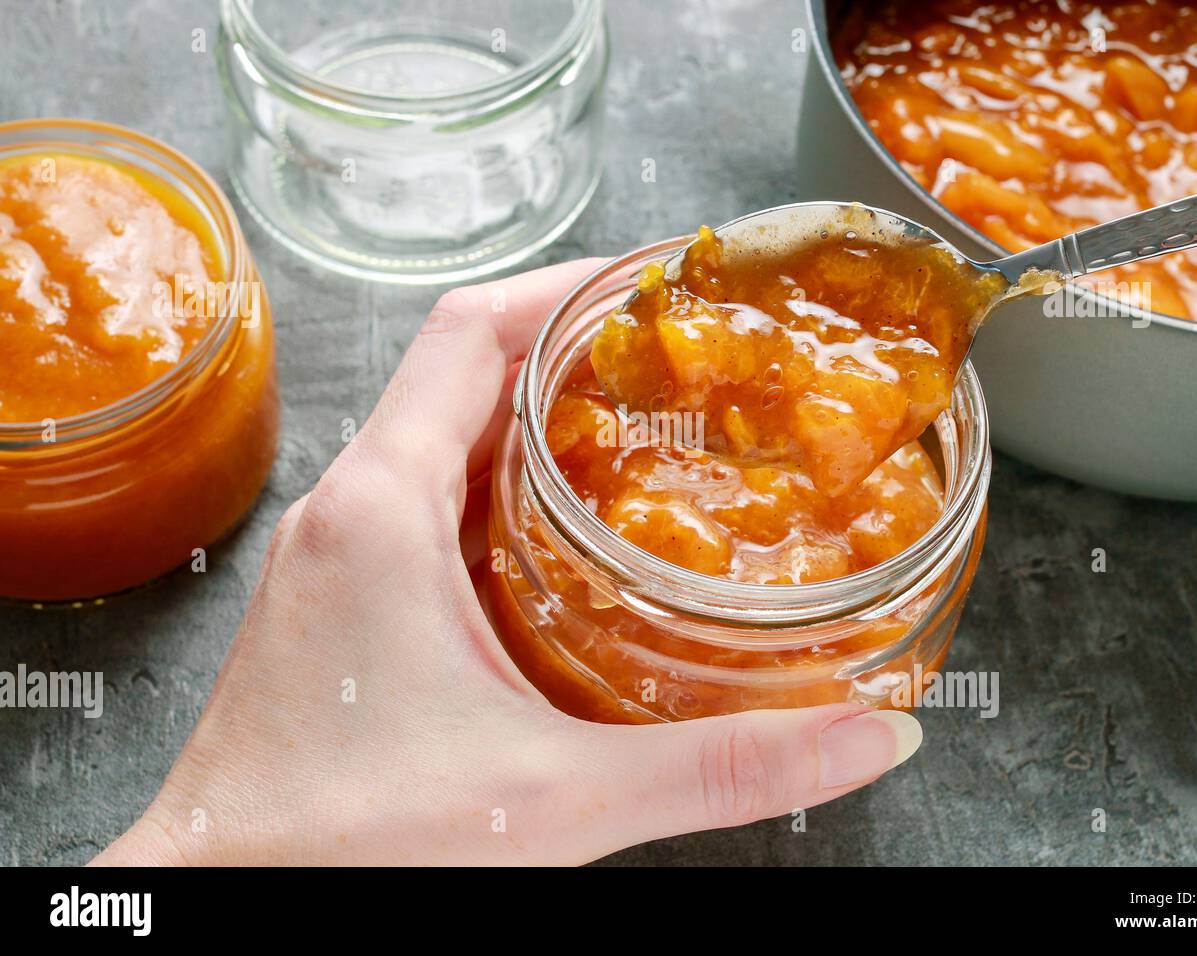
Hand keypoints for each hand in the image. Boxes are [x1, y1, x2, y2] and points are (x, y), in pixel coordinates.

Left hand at [92, 259, 922, 865]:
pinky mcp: (343, 601)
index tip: (656, 277)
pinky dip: (503, 486)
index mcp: (381, 508)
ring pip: (444, 435)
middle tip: (680, 356)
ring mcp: (339, 554)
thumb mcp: (555, 798)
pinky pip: (428, 500)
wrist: (226, 905)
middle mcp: (348, 509)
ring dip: (536, 416)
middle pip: (463, 369)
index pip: (469, 330)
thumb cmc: (341, 846)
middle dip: (572, 346)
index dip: (568, 283)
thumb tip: (869, 737)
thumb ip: (722, 767)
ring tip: (644, 428)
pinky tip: (569, 535)